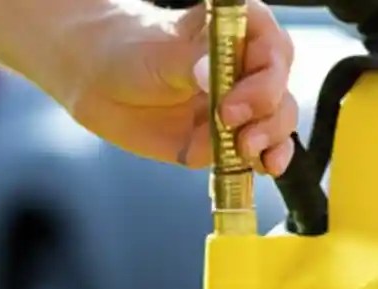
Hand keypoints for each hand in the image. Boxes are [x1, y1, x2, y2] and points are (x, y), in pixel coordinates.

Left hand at [66, 0, 296, 174]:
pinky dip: (262, 161)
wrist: (97, 81)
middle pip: (280, 91)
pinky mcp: (226, 137)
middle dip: (268, 117)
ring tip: (249, 152)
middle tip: (239, 135)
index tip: (232, 104)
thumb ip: (188, 62)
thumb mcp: (157, 53)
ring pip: (276, 122)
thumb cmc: (129, 52)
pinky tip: (261, 168)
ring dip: (272, 141)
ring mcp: (240, 104)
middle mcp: (246, 67)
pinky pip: (256, 152)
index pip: (272, 50)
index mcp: (238, 31)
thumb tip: (209, 74)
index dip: (264, 80)